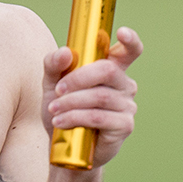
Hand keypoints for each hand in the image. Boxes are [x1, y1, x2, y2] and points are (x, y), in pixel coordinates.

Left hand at [43, 26, 141, 168]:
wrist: (65, 149)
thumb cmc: (63, 111)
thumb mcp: (52, 84)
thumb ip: (54, 64)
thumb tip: (65, 52)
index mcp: (111, 70)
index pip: (129, 51)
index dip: (130, 41)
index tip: (121, 32)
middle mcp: (124, 85)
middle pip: (108, 70)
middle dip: (78, 78)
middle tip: (59, 89)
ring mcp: (127, 106)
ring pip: (100, 96)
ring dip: (72, 102)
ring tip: (53, 110)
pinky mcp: (124, 126)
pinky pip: (99, 117)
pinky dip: (76, 118)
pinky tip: (61, 122)